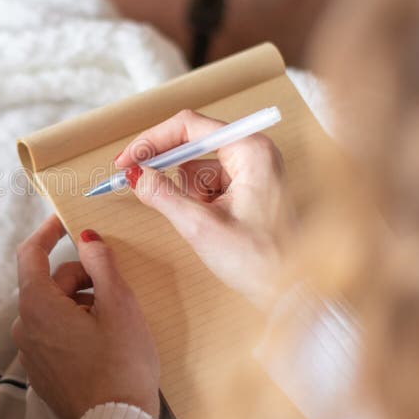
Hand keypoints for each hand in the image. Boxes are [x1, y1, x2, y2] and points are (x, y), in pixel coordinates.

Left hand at [11, 215, 159, 418]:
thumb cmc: (121, 369)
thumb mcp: (119, 305)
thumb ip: (101, 263)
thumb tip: (88, 240)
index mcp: (37, 306)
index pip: (30, 254)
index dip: (47, 231)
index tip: (63, 221)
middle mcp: (25, 328)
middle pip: (49, 283)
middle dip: (81, 276)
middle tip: (115, 283)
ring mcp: (31, 353)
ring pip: (54, 309)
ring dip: (81, 303)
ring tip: (114, 319)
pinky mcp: (43, 371)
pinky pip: (55, 334)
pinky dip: (76, 326)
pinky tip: (104, 340)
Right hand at [115, 109, 290, 307]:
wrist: (292, 291)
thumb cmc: (260, 261)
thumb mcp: (200, 226)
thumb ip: (162, 194)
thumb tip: (135, 174)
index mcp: (250, 150)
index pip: (189, 126)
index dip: (151, 141)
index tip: (126, 160)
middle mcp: (253, 152)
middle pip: (192, 143)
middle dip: (165, 167)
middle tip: (135, 181)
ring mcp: (251, 169)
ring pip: (196, 167)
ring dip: (185, 191)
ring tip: (199, 221)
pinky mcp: (247, 187)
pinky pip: (207, 184)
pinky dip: (196, 201)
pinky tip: (207, 223)